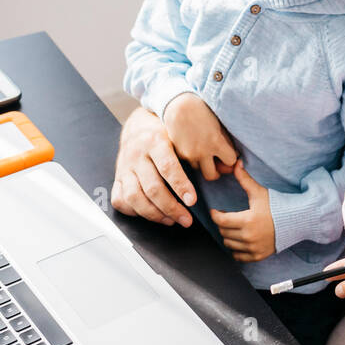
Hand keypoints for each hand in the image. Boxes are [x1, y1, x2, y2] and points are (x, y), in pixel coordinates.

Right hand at [112, 107, 197, 227]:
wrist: (136, 123)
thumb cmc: (165, 131)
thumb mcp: (178, 132)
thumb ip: (194, 150)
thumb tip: (227, 167)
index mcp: (155, 141)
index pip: (168, 166)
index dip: (180, 186)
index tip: (193, 201)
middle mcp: (136, 154)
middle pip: (152, 187)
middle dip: (171, 208)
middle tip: (186, 220)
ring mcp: (124, 167)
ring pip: (134, 197)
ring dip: (154, 214)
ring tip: (171, 220)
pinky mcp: (117, 177)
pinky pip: (120, 200)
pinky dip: (134, 212)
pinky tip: (151, 214)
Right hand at [164, 93, 238, 180]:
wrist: (177, 105)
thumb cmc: (202, 111)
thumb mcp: (219, 124)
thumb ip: (227, 142)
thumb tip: (233, 158)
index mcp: (215, 142)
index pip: (230, 161)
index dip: (230, 157)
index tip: (228, 152)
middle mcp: (201, 151)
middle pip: (212, 175)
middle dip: (216, 170)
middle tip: (216, 162)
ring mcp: (188, 154)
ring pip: (198, 169)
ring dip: (202, 164)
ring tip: (203, 151)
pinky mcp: (178, 154)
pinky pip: (187, 163)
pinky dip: (191, 159)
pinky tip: (192, 147)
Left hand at [209, 160, 275, 262]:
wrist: (296, 221)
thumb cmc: (278, 205)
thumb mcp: (259, 192)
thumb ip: (245, 179)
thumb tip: (236, 164)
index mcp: (248, 220)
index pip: (221, 221)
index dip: (215, 215)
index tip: (216, 211)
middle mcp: (249, 236)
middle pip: (223, 232)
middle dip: (223, 224)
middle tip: (226, 218)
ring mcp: (253, 248)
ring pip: (229, 244)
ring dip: (228, 236)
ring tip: (234, 228)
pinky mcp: (258, 255)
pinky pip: (238, 256)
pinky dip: (236, 249)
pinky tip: (240, 239)